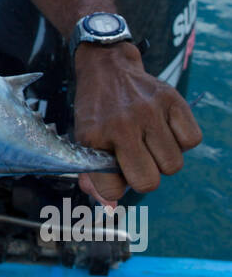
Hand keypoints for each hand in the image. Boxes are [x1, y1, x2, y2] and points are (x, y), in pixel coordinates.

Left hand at [73, 41, 201, 203]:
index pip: (114, 189)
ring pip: (173, 164)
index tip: (115, 173)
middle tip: (136, 158)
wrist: (106, 67)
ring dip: (164, 159)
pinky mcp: (172, 99)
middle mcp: (123, 124)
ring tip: (150, 141)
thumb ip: (95, 178)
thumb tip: (111, 210)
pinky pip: (192, 140)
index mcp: (94, 137)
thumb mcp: (83, 141)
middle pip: (149, 182)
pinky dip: (182, 140)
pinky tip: (165, 129)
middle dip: (144, 177)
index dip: (116, 187)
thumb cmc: (97, 111)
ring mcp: (149, 111)